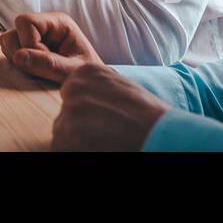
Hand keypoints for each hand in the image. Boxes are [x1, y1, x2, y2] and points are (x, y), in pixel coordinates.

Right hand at [0, 11, 104, 82]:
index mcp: (58, 23)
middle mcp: (43, 26)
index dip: (29, 44)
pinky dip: (15, 62)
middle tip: (39, 69)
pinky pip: (8, 51)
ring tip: (37, 70)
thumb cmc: (86, 76)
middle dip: (20, 52)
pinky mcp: (27, 48)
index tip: (45, 62)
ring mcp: (33, 37)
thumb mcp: (73, 71)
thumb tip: (18, 57)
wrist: (90, 87)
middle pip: (13, 30)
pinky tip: (33, 70)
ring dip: (16, 58)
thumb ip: (49, 64)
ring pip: (8, 40)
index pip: (27, 22)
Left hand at [51, 63, 169, 150]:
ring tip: (105, 140)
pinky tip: (98, 148)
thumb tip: (84, 106)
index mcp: (85, 71)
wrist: (160, 132)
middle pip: (66, 113)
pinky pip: (61, 147)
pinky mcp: (66, 133)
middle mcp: (73, 87)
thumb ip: (97, 90)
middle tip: (106, 132)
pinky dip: (75, 151)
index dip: (88, 112)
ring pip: (62, 132)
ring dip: (77, 140)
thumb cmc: (147, 114)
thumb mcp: (119, 87)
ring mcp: (68, 110)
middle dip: (79, 126)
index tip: (104, 119)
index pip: (72, 95)